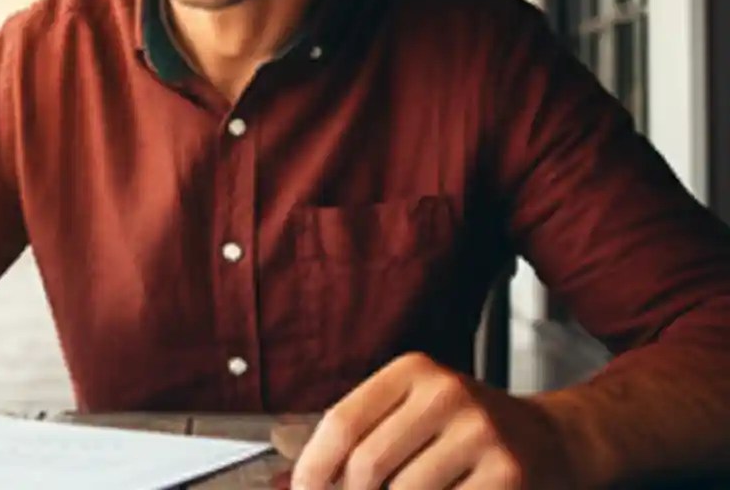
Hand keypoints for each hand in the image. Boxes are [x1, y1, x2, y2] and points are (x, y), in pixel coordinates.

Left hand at [290, 353, 580, 488]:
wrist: (554, 442)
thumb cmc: (467, 434)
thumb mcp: (414, 415)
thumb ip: (361, 440)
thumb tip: (294, 482)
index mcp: (414, 371)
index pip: (341, 423)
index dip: (312, 469)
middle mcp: (448, 393)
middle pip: (367, 464)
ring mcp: (482, 433)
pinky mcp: (508, 475)